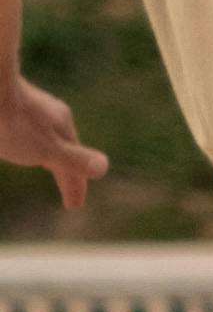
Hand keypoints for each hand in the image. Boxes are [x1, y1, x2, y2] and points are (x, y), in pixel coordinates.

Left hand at [1, 69, 103, 211]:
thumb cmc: (12, 122)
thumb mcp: (46, 148)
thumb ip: (73, 160)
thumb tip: (104, 167)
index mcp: (62, 125)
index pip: (74, 163)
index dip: (75, 186)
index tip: (74, 206)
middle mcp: (48, 114)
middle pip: (62, 147)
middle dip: (65, 170)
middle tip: (68, 191)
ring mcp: (29, 107)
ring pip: (43, 136)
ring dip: (47, 154)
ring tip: (44, 165)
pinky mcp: (9, 105)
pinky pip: (24, 129)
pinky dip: (28, 142)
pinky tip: (16, 140)